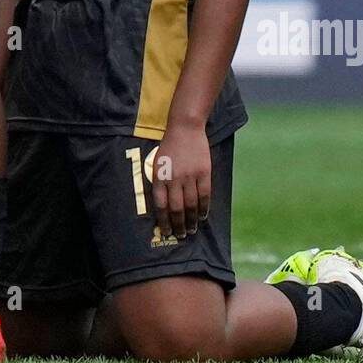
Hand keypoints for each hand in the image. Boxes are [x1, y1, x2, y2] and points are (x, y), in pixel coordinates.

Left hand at [151, 121, 211, 241]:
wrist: (185, 128)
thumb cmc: (169, 146)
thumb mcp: (157, 163)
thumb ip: (160, 183)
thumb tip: (164, 205)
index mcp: (159, 177)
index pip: (161, 205)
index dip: (164, 221)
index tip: (166, 231)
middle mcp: (174, 179)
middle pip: (176, 208)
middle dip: (178, 225)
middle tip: (181, 235)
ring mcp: (189, 176)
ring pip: (191, 205)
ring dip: (191, 220)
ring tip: (192, 230)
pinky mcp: (203, 172)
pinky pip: (204, 195)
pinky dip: (204, 208)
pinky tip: (202, 216)